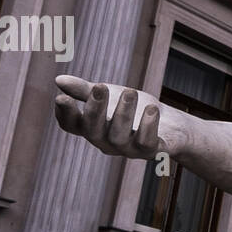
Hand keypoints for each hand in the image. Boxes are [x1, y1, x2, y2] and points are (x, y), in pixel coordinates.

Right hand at [53, 75, 180, 159]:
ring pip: (119, 137)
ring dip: (123, 113)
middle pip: (93, 132)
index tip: (61, 98)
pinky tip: (152, 109)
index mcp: (94, 127)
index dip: (65, 115)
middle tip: (100, 86)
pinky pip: (147, 144)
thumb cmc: (136, 109)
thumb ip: (85, 90)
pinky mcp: (152, 151)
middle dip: (95, 109)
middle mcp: (108, 142)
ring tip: (130, 92)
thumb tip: (58, 80)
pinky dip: (149, 126)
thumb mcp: (110, 95)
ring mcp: (129, 149)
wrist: (173, 124)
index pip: (72, 127)